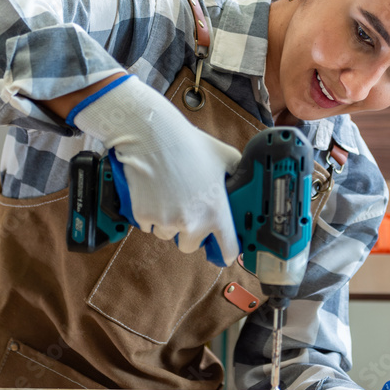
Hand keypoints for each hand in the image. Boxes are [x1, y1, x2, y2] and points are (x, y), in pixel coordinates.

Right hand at [70, 75, 241, 265]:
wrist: (153, 136)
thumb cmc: (189, 144)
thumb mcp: (224, 156)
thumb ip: (238, 174)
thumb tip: (246, 181)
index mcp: (216, 211)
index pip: (227, 249)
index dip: (226, 252)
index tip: (223, 252)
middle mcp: (192, 222)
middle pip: (190, 246)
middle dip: (189, 233)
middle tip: (187, 211)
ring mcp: (166, 221)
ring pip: (167, 235)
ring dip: (168, 223)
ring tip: (169, 195)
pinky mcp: (144, 216)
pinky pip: (148, 225)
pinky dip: (150, 215)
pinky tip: (154, 193)